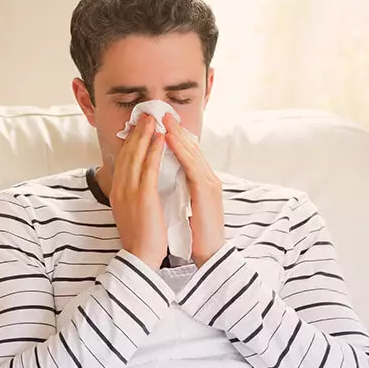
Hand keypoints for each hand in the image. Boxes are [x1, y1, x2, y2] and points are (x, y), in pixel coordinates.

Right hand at [110, 115, 167, 270]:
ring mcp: (129, 191)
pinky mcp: (143, 195)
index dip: (130, 143)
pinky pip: (149, 167)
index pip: (123, 162)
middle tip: (145, 115)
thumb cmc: (140, 240)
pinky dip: (154, 150)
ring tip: (153, 119)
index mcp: (117, 193)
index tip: (137, 129)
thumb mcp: (132, 214)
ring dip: (145, 135)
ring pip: (136, 156)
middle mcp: (120, 189)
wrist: (139, 258)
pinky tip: (160, 138)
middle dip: (136, 133)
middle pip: (127, 154)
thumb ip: (133, 198)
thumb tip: (140, 187)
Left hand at [163, 114, 225, 266]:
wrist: (209, 254)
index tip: (159, 124)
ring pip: (192, 152)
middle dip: (175, 130)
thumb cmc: (193, 233)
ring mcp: (209, 183)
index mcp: (200, 182)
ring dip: (177, 134)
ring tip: (164, 119)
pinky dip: (180, 151)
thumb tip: (161, 179)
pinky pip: (192, 165)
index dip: (174, 138)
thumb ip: (176, 189)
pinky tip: (169, 140)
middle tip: (160, 113)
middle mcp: (207, 179)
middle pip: (190, 148)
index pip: (186, 154)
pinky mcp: (207, 191)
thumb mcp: (182, 205)